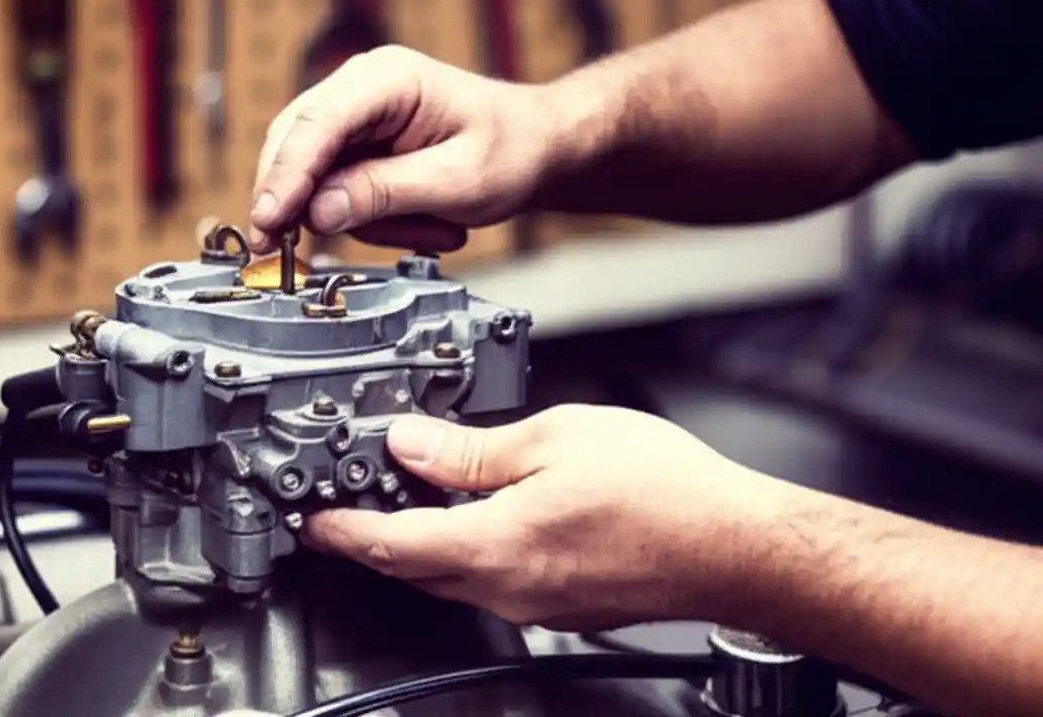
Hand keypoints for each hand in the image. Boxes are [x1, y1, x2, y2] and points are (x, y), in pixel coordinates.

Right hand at [249, 45, 559, 253]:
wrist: (535, 147)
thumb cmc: (511, 149)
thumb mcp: (456, 180)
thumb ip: (384, 194)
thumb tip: (319, 212)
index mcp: (388, 80)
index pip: (316, 124)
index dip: (286, 175)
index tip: (269, 220)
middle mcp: (362, 89)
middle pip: (294, 145)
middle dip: (296, 204)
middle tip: (286, 252)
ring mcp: (357, 118)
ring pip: (314, 178)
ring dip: (364, 221)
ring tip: (430, 227)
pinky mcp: (358, 148)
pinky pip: (336, 193)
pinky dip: (372, 221)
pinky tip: (422, 222)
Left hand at [306, 405, 792, 630]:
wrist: (734, 544)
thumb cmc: (662, 493)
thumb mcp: (554, 440)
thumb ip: (472, 450)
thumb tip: (413, 446)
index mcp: (495, 547)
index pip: (390, 546)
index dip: (342, 532)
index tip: (314, 522)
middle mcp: (508, 590)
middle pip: (413, 569)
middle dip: (374, 539)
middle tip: (350, 505)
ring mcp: (536, 606)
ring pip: (453, 578)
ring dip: (421, 545)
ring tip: (409, 501)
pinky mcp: (561, 608)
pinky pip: (493, 583)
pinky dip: (467, 552)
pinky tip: (479, 517)